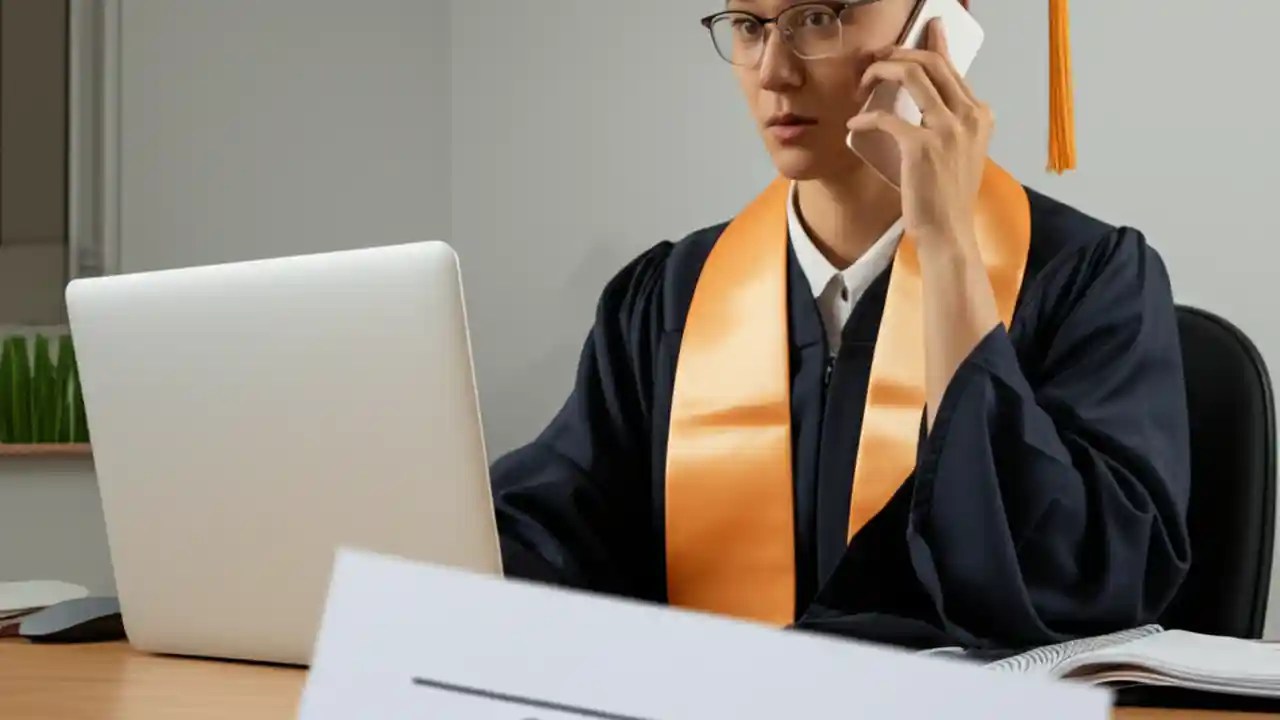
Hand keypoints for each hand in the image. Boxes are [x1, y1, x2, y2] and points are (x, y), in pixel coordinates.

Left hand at [846, 19, 993, 251]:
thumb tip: (928, 99)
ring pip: (912, 74)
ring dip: (880, 71)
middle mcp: (969, 115)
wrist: (948, 231)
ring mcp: (947, 130)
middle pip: (931, 62)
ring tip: (863, 82)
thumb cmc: (948, 195)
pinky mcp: (921, 147)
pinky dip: (865, 118)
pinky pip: (885, 117)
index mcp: (980, 114)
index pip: (951, 67)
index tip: (916, 32)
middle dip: (898, 52)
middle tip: (876, 59)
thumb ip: (950, 122)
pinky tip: (854, 124)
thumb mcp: (960, 151)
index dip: (930, 44)